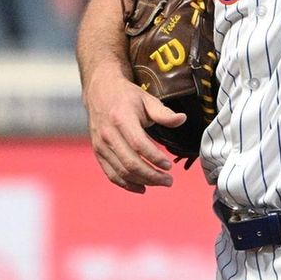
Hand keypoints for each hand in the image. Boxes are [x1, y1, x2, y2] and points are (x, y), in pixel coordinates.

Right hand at [83, 67, 187, 192]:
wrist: (99, 91)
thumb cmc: (127, 96)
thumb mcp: (147, 99)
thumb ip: (164, 113)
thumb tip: (182, 119)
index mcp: (121, 118)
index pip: (138, 144)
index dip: (154, 157)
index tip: (169, 166)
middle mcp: (108, 134)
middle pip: (130, 163)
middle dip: (152, 175)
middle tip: (169, 180)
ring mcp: (101, 145)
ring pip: (121, 171)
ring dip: (143, 181)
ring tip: (161, 182)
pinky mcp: (98, 152)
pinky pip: (111, 174)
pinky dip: (126, 185)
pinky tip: (142, 188)